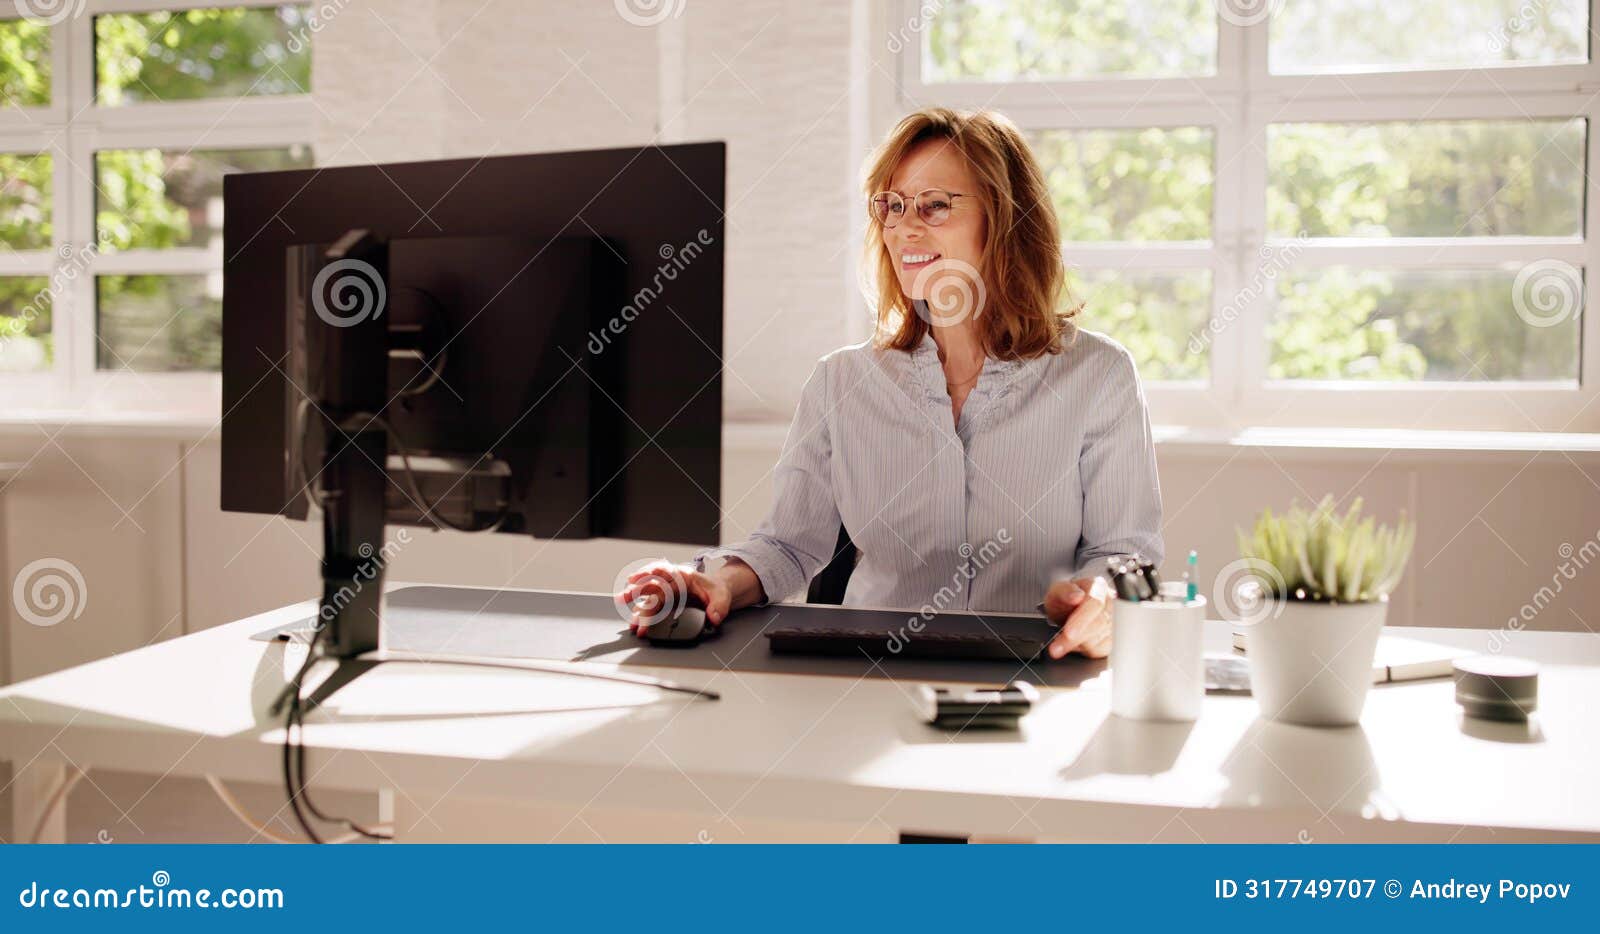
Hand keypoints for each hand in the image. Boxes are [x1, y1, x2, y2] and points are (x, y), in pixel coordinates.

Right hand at [616, 560, 732, 635]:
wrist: (716, 592)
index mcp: (684, 575)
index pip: (663, 572)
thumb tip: (714, 617)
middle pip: (651, 585)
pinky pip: (650, 606)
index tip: (637, 578)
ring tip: (628, 617)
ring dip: (637, 607)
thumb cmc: (716, 590)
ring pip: (648, 598)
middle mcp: (671, 582)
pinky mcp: (664, 602)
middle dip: (636, 590)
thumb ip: (719, 606)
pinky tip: (635, 621)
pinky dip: (642, 614)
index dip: (649, 573)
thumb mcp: (722, 596)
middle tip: (623, 597)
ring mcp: (666, 592)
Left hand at [1041, 576, 1113, 658]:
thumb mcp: (1056, 591)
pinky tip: (1073, 645)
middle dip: (1075, 638)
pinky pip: (1100, 650)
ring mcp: (1111, 623)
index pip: (1095, 603)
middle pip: (1098, 624)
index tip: (1068, 633)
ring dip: (1077, 646)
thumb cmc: (1063, 600)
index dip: (1082, 619)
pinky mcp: (1110, 640)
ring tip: (1058, 646)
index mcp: (1098, 587)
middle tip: (1055, 649)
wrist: (1066, 610)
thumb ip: (1064, 591)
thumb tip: (1077, 595)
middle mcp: (1108, 605)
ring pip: (1100, 639)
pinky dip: (1083, 650)